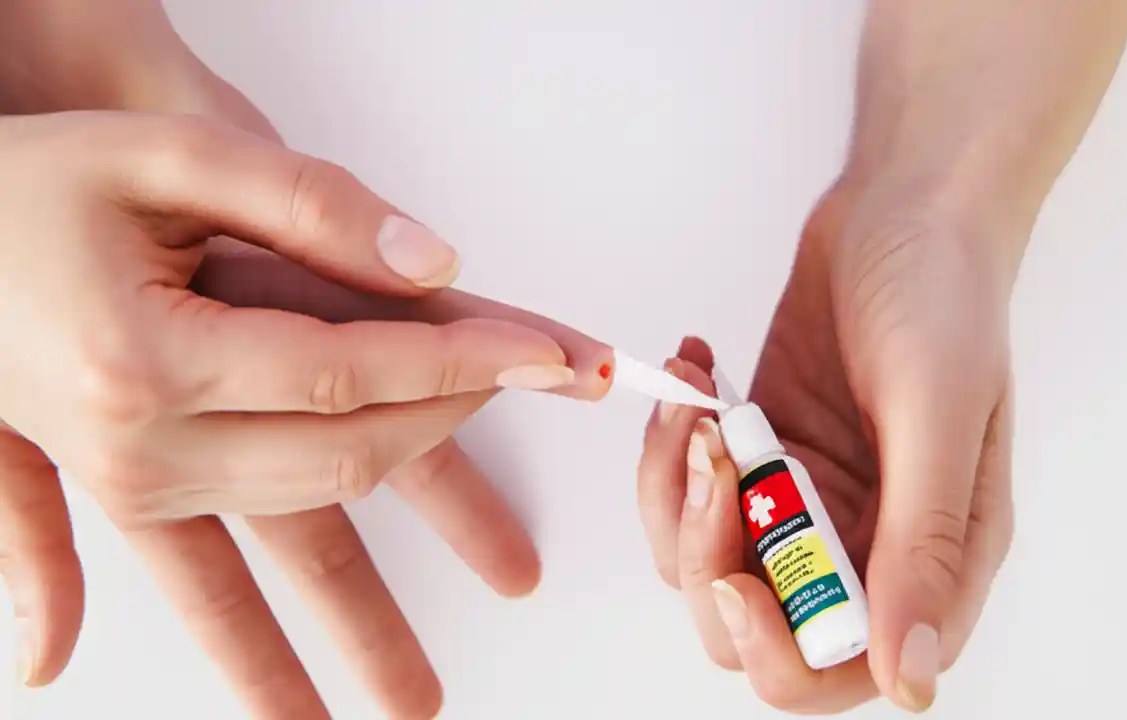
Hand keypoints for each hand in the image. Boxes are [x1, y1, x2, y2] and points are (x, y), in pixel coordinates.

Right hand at [0, 111, 600, 717]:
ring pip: (287, 544)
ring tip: (420, 696)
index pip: (354, 375)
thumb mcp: (171, 158)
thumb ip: (308, 203)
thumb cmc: (45, 185)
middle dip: (453, 470)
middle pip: (341, 466)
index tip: (551, 361)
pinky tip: (285, 704)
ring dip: (359, 622)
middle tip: (534, 493)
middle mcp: (141, 442)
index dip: (464, 364)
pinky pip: (202, 575)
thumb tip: (434, 266)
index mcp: (150, 359)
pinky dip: (251, 625)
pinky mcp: (130, 489)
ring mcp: (134, 478)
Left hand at [637, 180, 1016, 713]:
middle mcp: (866, 543)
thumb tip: (908, 678)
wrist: (905, 208)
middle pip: (756, 623)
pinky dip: (673, 441)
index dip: (780, 651)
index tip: (739, 579)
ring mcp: (806, 500)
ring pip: (705, 556)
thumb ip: (923, 547)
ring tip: (696, 402)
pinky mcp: (761, 452)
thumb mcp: (939, 418)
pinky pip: (690, 485)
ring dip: (678, 487)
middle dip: (711, 552)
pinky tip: (695, 374)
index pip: (847, 667)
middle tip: (713, 455)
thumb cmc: (944, 296)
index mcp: (933, 558)